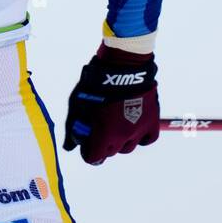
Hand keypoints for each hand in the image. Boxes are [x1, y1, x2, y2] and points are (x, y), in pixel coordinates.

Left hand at [62, 45, 158, 165]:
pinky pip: (148, 139)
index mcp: (103, 135)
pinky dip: (140, 137)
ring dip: (121, 140)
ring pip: (128, 147)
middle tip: (101, 128)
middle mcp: (122, 136)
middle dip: (103, 144)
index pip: (93, 158)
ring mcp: (139, 129)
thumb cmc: (96, 83)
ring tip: (117, 124)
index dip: (88, 151)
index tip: (88, 143)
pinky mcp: (152, 121)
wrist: (123, 64)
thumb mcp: (77, 104)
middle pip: (110, 152)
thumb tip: (69, 147)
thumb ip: (72, 128)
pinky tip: (134, 127)